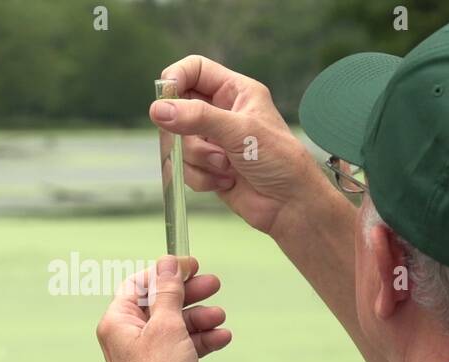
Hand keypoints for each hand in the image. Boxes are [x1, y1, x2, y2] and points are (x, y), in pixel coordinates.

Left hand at [95, 256, 230, 361]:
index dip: (165, 272)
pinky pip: (185, 346)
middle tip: (214, 284)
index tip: (191, 265)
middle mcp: (129, 336)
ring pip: (176, 324)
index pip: (139, 284)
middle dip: (189, 293)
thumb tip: (167, 264)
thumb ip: (168, 292)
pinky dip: (203, 339)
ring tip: (219, 316)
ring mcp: (148, 354)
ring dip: (200, 317)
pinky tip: (222, 337)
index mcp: (118, 322)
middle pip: (161, 302)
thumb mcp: (166, 326)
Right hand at [149, 55, 329, 236]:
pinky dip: (201, 178)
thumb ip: (198, 118)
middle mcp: (221, 113)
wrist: (290, 204)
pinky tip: (226, 181)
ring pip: (178, 143)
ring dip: (199, 160)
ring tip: (226, 167)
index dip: (176, 80)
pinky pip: (183, 168)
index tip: (165, 101)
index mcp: (234, 91)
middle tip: (208, 145)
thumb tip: (158, 109)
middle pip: (177, 110)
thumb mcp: (240, 131)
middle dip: (188, 135)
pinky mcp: (206, 167)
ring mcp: (212, 141)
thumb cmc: (279, 160)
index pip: (194, 70)